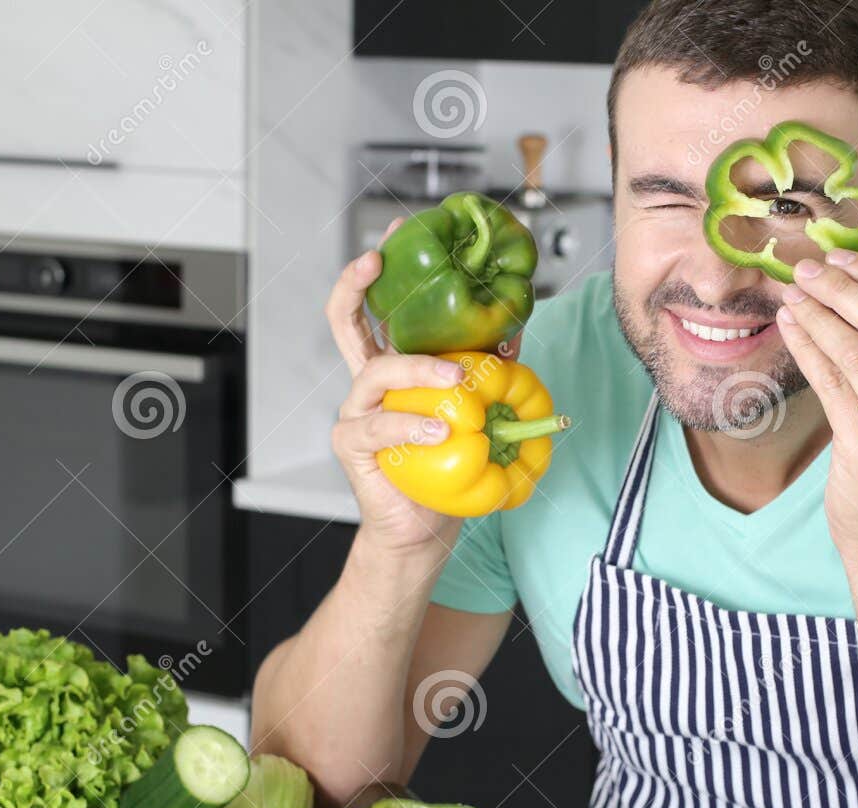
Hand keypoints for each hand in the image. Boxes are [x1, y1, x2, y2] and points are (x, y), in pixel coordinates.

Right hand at [326, 221, 467, 554]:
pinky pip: (380, 427)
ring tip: (457, 382)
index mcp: (390, 366)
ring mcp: (354, 411)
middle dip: (356, 285)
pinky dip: (412, 426)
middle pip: (344, 322)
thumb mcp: (475, 408)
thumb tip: (513, 325)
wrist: (425, 525)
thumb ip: (486, 366)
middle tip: (379, 263)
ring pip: (375, 371)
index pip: (375, 309)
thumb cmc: (447, 466)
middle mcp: (366, 382)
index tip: (397, 232)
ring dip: (417, 369)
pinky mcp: (352, 445)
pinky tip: (438, 431)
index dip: (378, 271)